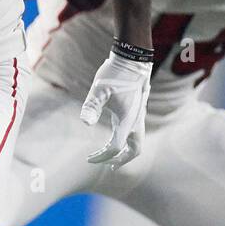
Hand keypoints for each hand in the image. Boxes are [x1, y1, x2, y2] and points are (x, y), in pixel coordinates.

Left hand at [81, 51, 150, 170]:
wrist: (132, 60)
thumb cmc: (114, 74)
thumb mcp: (98, 90)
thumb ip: (91, 106)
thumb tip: (85, 123)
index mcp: (127, 121)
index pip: (115, 148)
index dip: (102, 157)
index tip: (88, 159)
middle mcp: (136, 121)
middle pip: (134, 151)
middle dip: (121, 160)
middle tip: (108, 165)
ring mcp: (139, 117)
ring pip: (138, 142)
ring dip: (127, 152)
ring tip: (113, 156)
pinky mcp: (137, 111)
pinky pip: (136, 133)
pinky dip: (127, 141)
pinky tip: (115, 137)